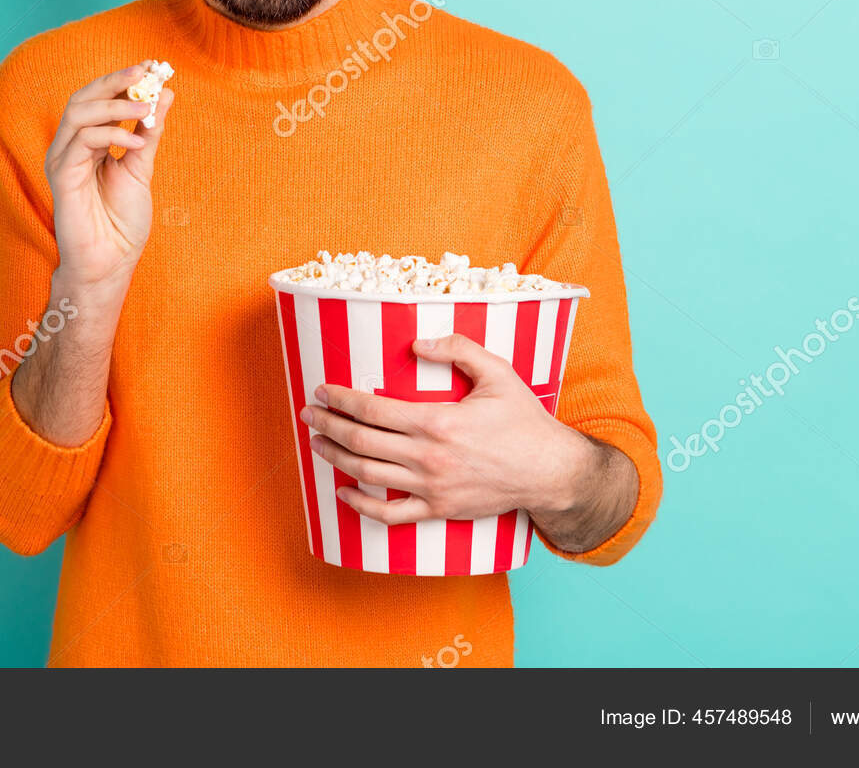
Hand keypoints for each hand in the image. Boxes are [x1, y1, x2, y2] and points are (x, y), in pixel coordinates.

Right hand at [45, 61, 173, 292]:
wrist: (111, 263)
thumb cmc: (122, 222)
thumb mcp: (142, 168)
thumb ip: (149, 131)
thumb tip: (165, 95)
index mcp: (87, 144)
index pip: (98, 98)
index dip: (121, 80)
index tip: (151, 67)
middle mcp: (70, 148)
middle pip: (82, 98)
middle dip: (115, 81)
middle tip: (146, 73)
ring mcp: (63, 161)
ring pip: (78, 113)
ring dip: (115, 104)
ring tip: (147, 107)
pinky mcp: (62, 177)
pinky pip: (82, 142)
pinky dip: (112, 135)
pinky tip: (139, 143)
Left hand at [298, 333, 594, 524]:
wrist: (550, 471)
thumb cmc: (524, 420)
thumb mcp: (497, 372)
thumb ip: (458, 349)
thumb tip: (417, 344)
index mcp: (437, 421)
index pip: (372, 410)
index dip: (340, 400)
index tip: (322, 390)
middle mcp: (428, 457)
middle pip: (360, 442)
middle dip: (327, 426)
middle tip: (308, 414)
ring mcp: (431, 487)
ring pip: (368, 475)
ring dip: (335, 458)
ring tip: (317, 443)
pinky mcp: (439, 509)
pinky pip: (391, 514)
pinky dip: (362, 505)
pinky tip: (344, 492)